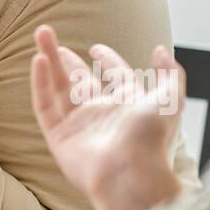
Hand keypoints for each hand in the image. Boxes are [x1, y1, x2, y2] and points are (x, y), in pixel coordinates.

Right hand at [29, 24, 184, 209]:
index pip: (116, 77)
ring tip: (41, 35)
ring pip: (58, 88)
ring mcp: (79, 126)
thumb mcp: (170, 99)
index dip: (108, 60)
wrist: (130, 174)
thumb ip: (169, 72)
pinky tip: (38, 61)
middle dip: (65, 58)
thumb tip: (159, 50)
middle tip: (50, 35)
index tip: (96, 48)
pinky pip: (45, 107)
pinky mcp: (60, 138)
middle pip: (79, 80)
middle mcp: (102, 114)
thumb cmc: (151, 138)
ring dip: (49, 60)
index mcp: (128, 105)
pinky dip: (40, 84)